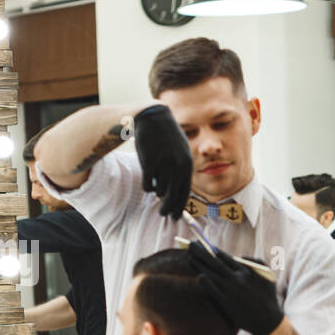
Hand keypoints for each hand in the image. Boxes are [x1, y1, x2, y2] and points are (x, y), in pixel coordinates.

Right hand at [133, 104, 191, 219]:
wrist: (153, 118)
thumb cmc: (167, 137)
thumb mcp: (180, 152)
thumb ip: (181, 171)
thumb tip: (176, 193)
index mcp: (187, 164)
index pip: (185, 192)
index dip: (180, 206)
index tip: (176, 216)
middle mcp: (178, 166)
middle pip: (173, 196)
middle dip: (168, 208)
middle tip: (163, 215)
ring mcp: (164, 164)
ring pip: (159, 191)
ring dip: (156, 190)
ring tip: (154, 182)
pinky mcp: (149, 162)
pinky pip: (147, 184)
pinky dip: (147, 186)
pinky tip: (147, 180)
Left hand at [187, 242, 282, 334]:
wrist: (268, 321)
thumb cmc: (269, 298)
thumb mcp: (268, 276)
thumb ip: (256, 262)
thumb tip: (240, 256)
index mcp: (247, 270)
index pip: (225, 257)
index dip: (212, 249)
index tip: (203, 244)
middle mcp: (237, 278)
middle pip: (214, 262)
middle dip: (201, 252)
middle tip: (191, 245)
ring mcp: (230, 290)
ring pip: (210, 273)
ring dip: (198, 264)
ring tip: (189, 258)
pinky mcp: (226, 302)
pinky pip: (211, 289)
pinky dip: (204, 281)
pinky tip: (199, 276)